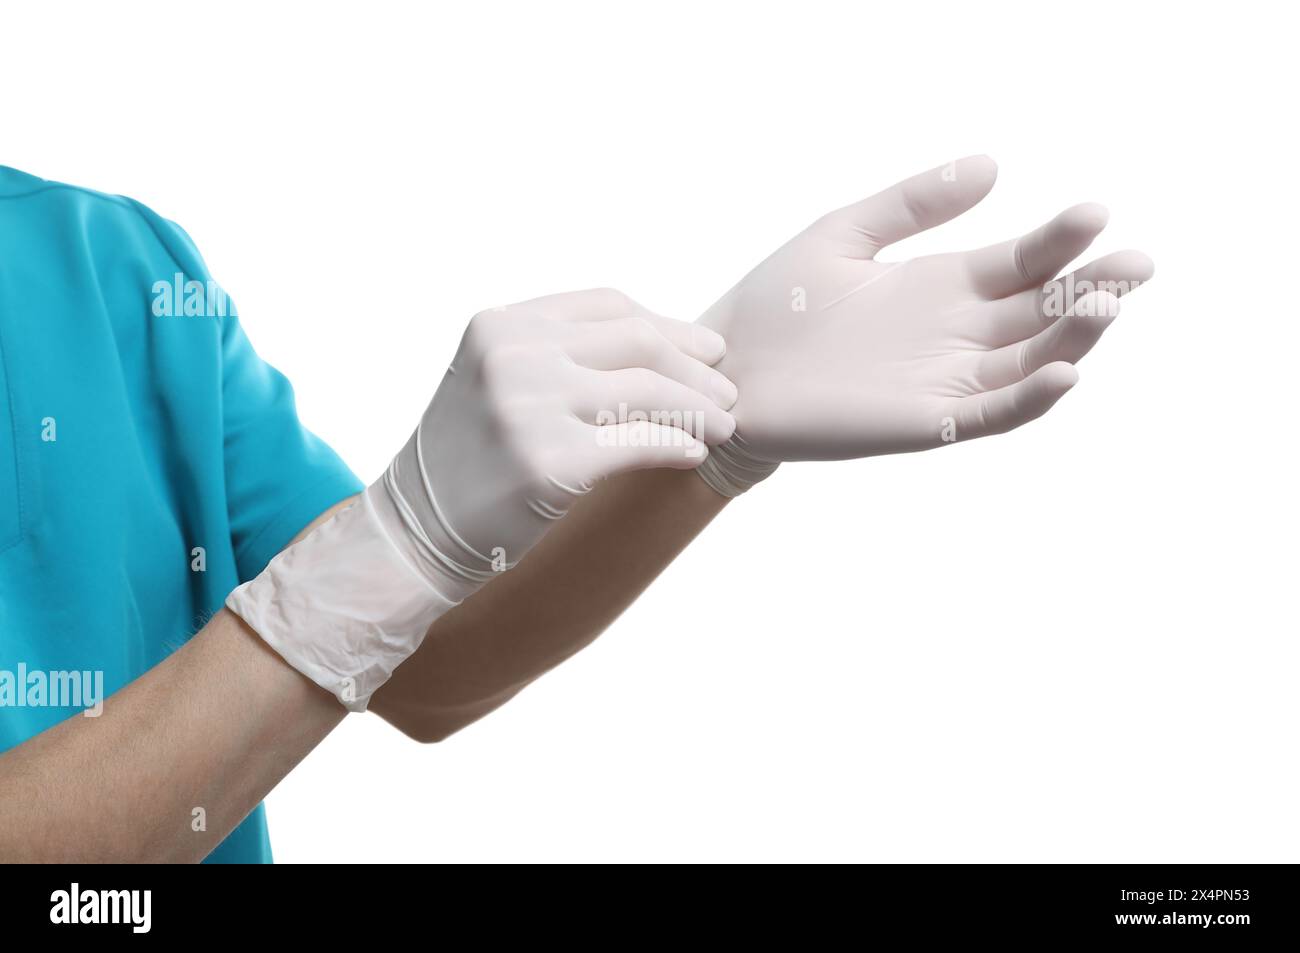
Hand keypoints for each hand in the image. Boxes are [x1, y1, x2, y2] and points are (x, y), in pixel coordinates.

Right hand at [229, 287, 737, 709]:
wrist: (415, 533)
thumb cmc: (470, 459)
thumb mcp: (497, 380)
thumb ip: (559, 352)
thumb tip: (664, 343)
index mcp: (499, 323)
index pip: (608, 305)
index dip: (667, 325)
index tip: (703, 350)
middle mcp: (510, 354)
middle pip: (636, 339)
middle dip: (695, 364)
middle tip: (727, 391)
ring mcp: (526, 407)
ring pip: (647, 389)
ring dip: (700, 407)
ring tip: (724, 424)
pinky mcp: (547, 463)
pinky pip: (641, 443)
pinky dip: (680, 445)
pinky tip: (696, 453)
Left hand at [696, 156, 1153, 490]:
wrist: (723, 374)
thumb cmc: (776, 306)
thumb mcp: (844, 235)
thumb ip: (913, 203)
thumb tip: (994, 163)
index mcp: (944, 285)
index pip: (1023, 260)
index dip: (1062, 240)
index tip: (1095, 212)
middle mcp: (956, 333)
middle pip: (1044, 312)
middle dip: (1094, 288)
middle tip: (1137, 264)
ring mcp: (945, 380)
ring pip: (1030, 361)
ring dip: (1074, 338)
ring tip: (1107, 305)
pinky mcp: (923, 423)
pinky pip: (991, 413)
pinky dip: (1030, 396)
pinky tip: (1062, 372)